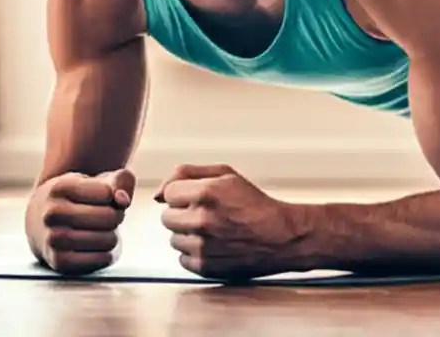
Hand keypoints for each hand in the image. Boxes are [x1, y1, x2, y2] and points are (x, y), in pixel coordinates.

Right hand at [27, 168, 135, 274]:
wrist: (40, 221)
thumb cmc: (78, 197)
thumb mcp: (97, 180)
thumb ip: (119, 181)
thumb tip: (122, 200)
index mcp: (61, 187)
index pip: (108, 193)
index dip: (113, 196)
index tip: (103, 198)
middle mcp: (52, 213)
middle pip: (110, 217)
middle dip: (115, 216)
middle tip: (104, 216)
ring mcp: (53, 239)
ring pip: (109, 240)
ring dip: (111, 236)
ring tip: (98, 231)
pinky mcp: (60, 262)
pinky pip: (102, 260)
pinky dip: (107, 254)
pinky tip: (95, 247)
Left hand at [154, 164, 306, 279]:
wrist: (281, 237)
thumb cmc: (254, 204)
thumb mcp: (226, 175)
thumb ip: (187, 173)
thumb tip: (157, 194)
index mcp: (207, 192)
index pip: (168, 193)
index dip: (183, 194)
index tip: (200, 199)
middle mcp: (201, 219)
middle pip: (167, 217)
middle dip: (183, 214)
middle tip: (207, 215)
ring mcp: (202, 245)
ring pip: (173, 238)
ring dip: (188, 234)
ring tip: (212, 231)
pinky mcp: (205, 266)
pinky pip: (182, 259)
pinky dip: (195, 253)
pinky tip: (214, 246)